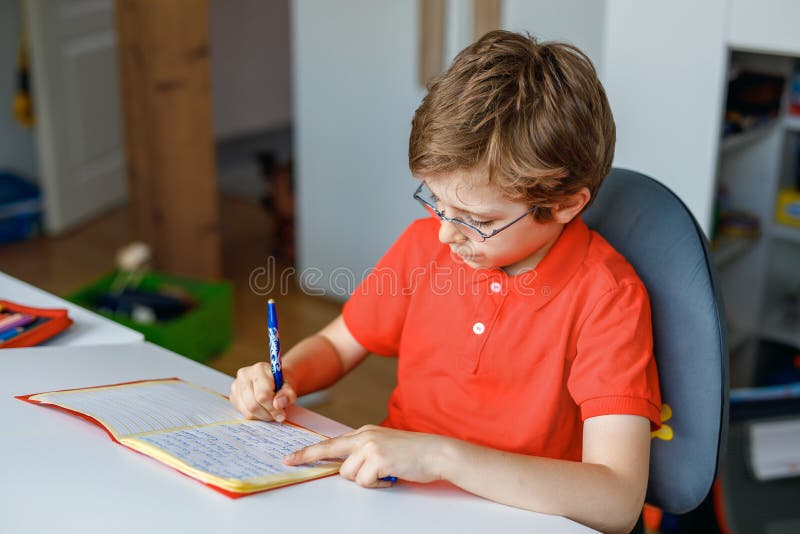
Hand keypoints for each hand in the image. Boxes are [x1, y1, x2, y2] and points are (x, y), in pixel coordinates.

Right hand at [229, 362, 297, 421]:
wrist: (274, 380)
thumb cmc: (282, 382)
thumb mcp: (290, 386)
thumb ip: (288, 394)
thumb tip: (278, 404)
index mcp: (259, 369)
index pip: (263, 395)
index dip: (273, 409)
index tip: (282, 415)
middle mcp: (244, 375)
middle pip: (253, 405)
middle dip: (267, 414)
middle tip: (278, 415)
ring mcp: (236, 386)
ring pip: (247, 411)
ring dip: (262, 416)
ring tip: (271, 411)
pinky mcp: (233, 396)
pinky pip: (243, 413)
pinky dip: (255, 416)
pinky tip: (262, 409)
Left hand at [283, 425, 447, 486]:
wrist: (436, 452)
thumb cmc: (412, 453)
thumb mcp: (384, 446)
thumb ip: (364, 451)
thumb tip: (346, 468)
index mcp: (365, 432)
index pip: (331, 443)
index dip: (308, 453)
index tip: (290, 459)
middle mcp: (365, 436)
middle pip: (336, 458)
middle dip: (337, 467)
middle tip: (314, 464)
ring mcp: (371, 446)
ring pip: (350, 474)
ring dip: (367, 479)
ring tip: (387, 472)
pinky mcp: (379, 459)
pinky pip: (365, 481)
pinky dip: (378, 484)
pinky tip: (392, 475)